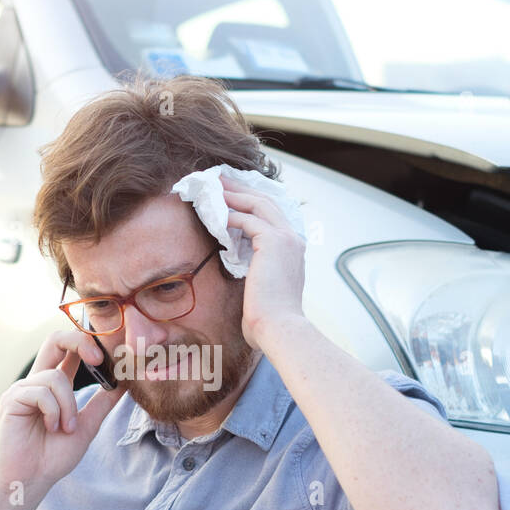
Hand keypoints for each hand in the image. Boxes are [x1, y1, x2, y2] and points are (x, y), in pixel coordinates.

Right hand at [0, 328, 126, 495]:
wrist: (31, 479)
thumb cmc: (53, 456)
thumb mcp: (87, 426)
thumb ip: (102, 404)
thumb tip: (124, 383)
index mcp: (52, 386)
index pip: (68, 350)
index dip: (88, 344)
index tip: (111, 357)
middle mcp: (35, 382)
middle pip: (54, 340)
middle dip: (79, 341)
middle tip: (99, 358)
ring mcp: (21, 389)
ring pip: (56, 377)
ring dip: (69, 406)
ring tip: (66, 428)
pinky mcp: (11, 400)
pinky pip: (41, 393)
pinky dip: (54, 412)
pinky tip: (51, 428)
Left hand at [221, 174, 306, 348]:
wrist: (278, 327)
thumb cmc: (268, 317)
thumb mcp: (263, 288)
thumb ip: (257, 270)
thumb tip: (241, 266)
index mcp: (293, 250)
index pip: (273, 216)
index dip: (252, 202)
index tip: (232, 196)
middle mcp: (294, 239)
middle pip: (267, 202)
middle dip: (242, 190)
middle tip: (221, 182)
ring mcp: (286, 239)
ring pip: (259, 204)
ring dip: (235, 195)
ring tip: (216, 188)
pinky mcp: (274, 242)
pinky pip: (249, 219)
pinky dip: (231, 215)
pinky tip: (217, 214)